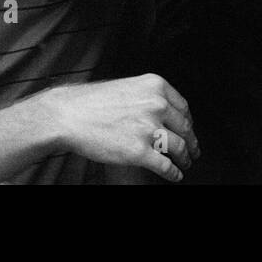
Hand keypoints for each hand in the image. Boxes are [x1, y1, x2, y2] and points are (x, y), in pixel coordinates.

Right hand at [43, 74, 198, 182]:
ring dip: (185, 158)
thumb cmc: (90, 102)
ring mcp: (149, 129)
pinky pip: (165, 166)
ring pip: (179, 147)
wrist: (68, 115)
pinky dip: (173, 173)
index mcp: (155, 86)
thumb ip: (147, 98)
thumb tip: (162, 113)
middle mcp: (156, 105)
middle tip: (193, 150)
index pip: (183, 107)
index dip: (188, 122)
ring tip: (186, 163)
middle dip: (192, 142)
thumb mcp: (127, 87)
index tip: (189, 129)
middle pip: (185, 127)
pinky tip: (175, 175)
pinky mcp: (139, 152)